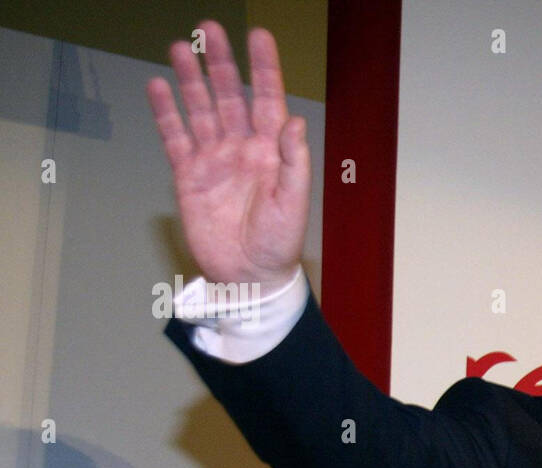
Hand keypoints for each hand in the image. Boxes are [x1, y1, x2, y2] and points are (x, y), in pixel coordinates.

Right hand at [147, 21, 308, 287]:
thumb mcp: (294, 204)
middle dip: (221, 62)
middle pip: (229, 96)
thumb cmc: (278, 245)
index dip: (264, 68)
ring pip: (200, 110)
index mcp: (272, 152)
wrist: (248, 277)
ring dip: (191, 79)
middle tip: (210, 28)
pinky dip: (166, 113)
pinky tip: (158, 86)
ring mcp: (214, 160)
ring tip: (180, 47)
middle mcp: (242, 148)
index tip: (258, 36)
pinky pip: (175, 137)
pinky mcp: (189, 176)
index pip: (268, 100)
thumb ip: (294, 162)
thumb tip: (294, 122)